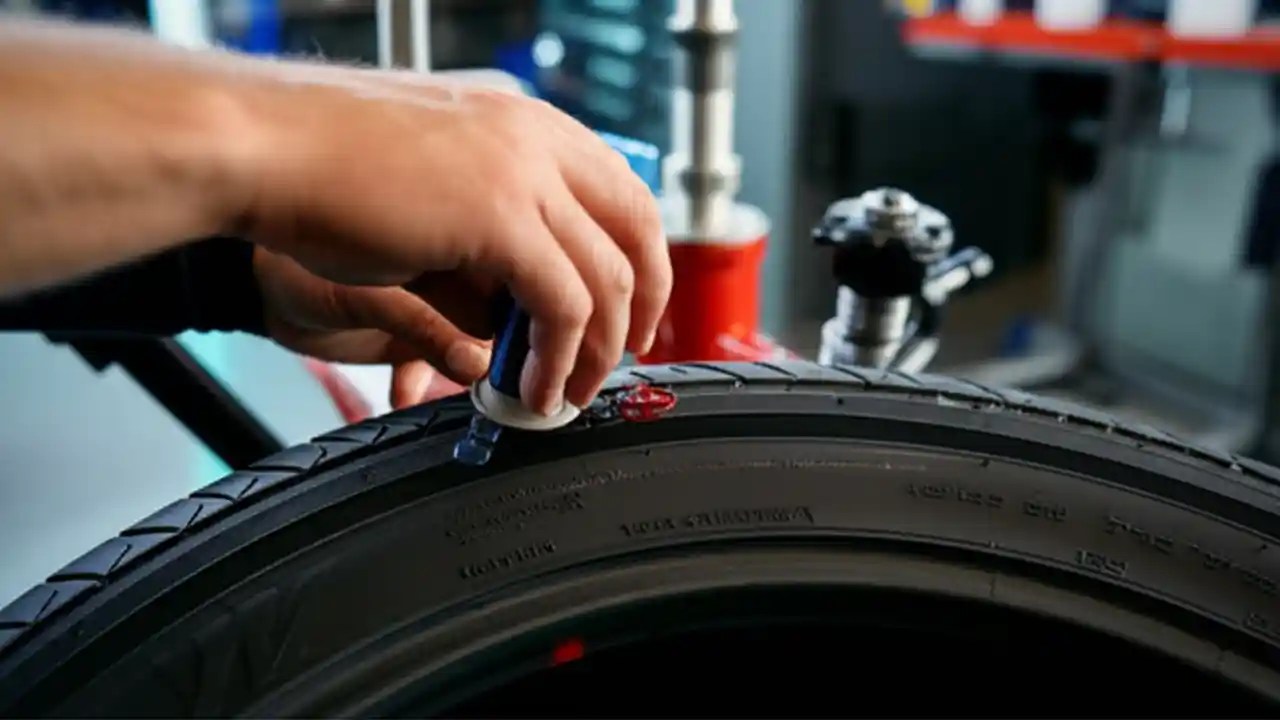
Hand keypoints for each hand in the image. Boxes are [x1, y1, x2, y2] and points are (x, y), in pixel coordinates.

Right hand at [234, 63, 671, 415]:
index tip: (629, 307)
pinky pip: (562, 306)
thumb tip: (522, 292)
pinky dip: (557, 359)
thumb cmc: (325, 161)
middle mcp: (537, 138)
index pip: (621, 190)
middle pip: (637, 230)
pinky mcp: (501, 218)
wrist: (262, 146)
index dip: (638, 257)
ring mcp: (524, 173)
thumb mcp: (433, 179)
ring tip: (564, 394)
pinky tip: (534, 389)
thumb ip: (486, 221)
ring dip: (595, 351)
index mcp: (525, 121)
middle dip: (639, 306)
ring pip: (605, 279)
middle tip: (619, 359)